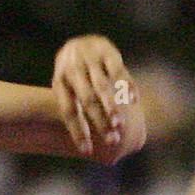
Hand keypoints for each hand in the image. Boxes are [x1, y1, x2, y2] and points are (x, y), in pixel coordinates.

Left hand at [52, 34, 137, 154]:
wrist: (78, 43)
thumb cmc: (72, 78)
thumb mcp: (66, 92)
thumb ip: (75, 113)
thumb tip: (85, 149)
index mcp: (60, 83)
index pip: (68, 111)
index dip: (77, 132)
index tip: (87, 151)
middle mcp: (73, 70)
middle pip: (86, 100)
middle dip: (99, 122)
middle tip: (112, 141)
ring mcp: (90, 60)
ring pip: (102, 86)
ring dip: (111, 106)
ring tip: (119, 124)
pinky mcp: (107, 52)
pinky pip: (118, 70)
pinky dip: (126, 86)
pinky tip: (134, 100)